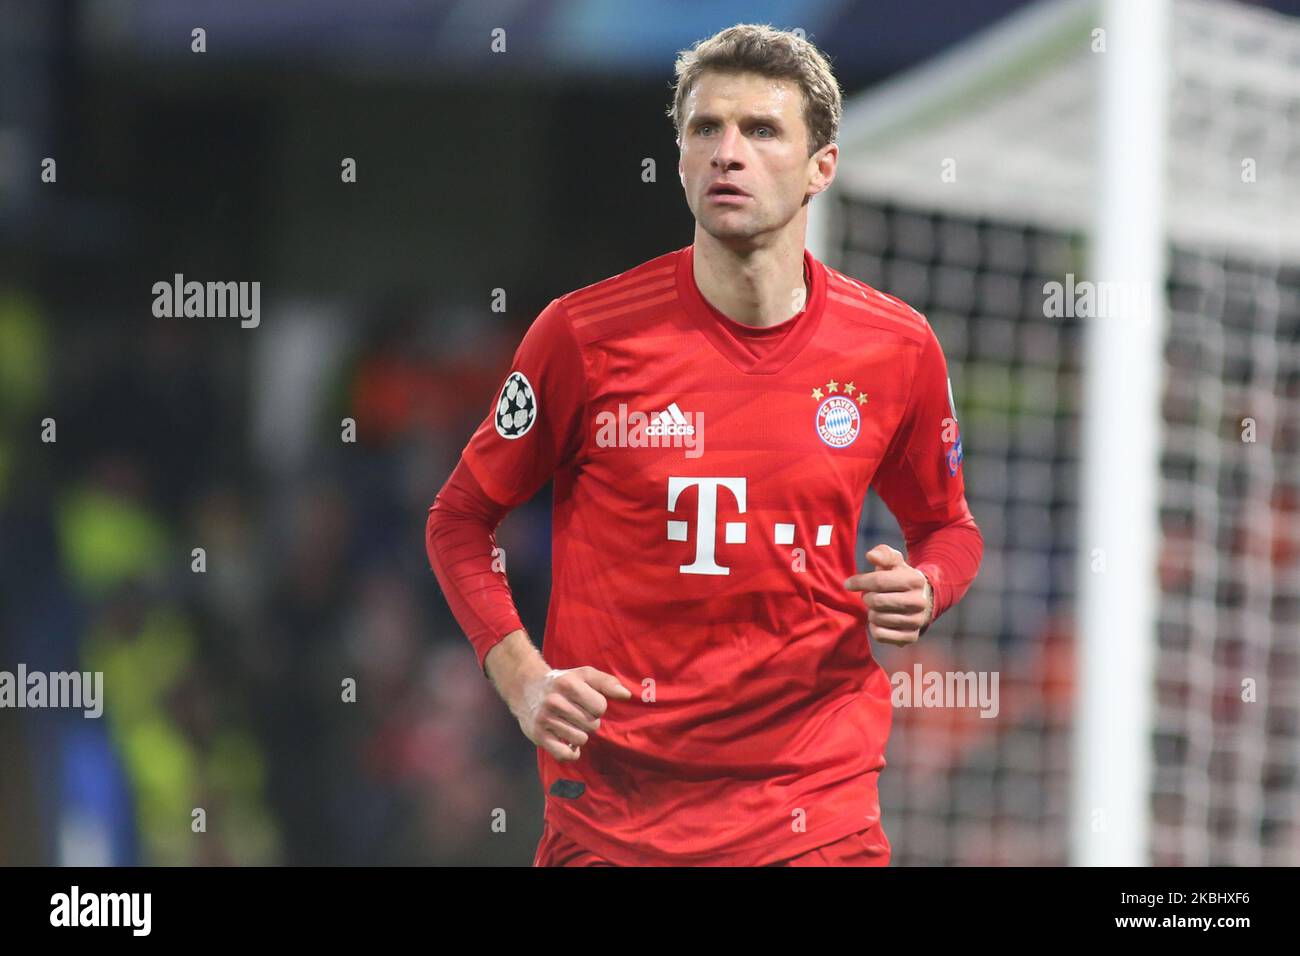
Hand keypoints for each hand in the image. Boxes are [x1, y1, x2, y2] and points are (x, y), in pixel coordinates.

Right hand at [516, 665, 632, 761]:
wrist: (525, 688)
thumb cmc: (562, 682)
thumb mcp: (583, 675)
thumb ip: (607, 683)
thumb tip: (626, 695)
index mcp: (568, 683)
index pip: (600, 706)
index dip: (598, 707)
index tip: (588, 703)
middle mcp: (554, 701)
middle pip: (592, 724)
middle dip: (589, 721)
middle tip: (577, 714)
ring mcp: (545, 719)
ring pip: (580, 739)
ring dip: (580, 735)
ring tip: (570, 725)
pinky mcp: (538, 735)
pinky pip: (565, 754)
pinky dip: (571, 752)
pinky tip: (568, 742)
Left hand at [844, 544, 933, 645]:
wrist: (922, 599)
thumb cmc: (900, 577)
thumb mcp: (894, 562)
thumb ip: (883, 554)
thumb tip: (871, 556)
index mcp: (915, 580)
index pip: (878, 582)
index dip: (859, 582)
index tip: (848, 584)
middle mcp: (919, 602)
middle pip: (876, 602)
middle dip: (867, 597)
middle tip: (869, 595)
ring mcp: (916, 621)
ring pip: (876, 619)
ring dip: (871, 612)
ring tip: (878, 607)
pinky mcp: (910, 637)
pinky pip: (880, 635)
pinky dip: (875, 627)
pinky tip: (880, 620)